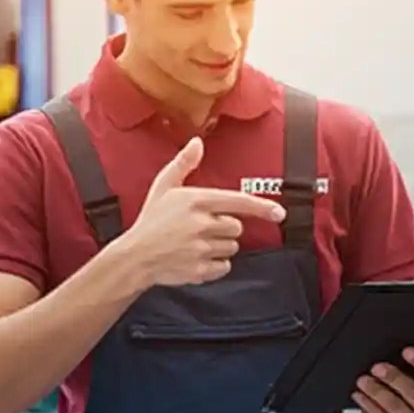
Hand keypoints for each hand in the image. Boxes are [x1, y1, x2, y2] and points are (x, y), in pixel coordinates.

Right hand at [119, 136, 286, 286]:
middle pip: (236, 227)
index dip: (261, 207)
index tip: (278, 213)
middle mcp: (201, 224)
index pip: (237, 202)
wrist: (134, 257)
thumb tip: (197, 142)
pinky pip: (224, 267)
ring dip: (220, 246)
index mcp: (195, 201)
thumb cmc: (150, 220)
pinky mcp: (200, 270)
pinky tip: (197, 258)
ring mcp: (201, 249)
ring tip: (196, 243)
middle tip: (203, 228)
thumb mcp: (163, 187)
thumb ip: (183, 164)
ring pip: (231, 247)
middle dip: (225, 228)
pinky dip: (215, 265)